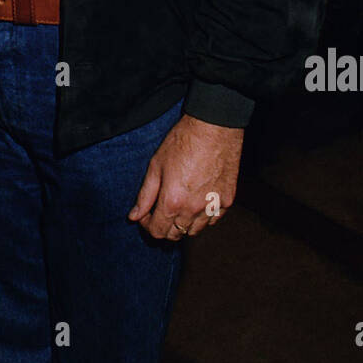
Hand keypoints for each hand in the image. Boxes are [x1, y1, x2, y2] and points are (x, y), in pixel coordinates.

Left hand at [128, 115, 243, 240]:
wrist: (214, 128)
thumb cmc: (182, 142)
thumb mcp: (156, 165)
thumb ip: (145, 195)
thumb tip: (134, 216)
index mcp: (172, 202)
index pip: (157, 231)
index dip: (147, 226)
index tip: (146, 216)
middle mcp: (193, 209)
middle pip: (175, 234)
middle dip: (164, 227)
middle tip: (160, 213)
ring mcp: (212, 206)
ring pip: (195, 231)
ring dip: (183, 225)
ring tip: (178, 208)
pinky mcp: (227, 200)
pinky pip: (213, 220)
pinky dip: (203, 218)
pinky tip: (197, 204)